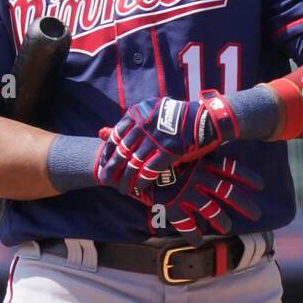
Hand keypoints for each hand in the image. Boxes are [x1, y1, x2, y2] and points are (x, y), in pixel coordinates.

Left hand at [94, 91, 238, 196]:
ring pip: (133, 163)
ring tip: (121, 189)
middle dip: (111, 169)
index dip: (107, 153)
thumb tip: (100, 132)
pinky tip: (138, 188)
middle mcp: (144, 125)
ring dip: (125, 179)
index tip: (102, 165)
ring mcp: (156, 138)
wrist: (203, 120)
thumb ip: (126, 124)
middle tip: (105, 181)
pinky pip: (149, 170)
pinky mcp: (169, 151)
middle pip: (121, 151)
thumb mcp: (149, 113)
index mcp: (137, 113)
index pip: (115, 136)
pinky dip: (141, 181)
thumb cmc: (175, 117)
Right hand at [151, 156, 264, 246]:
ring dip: (222, 221)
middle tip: (257, 214)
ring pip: (212, 211)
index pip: (231, 169)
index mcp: (202, 162)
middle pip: (228, 193)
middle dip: (244, 204)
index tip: (261, 185)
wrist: (132, 161)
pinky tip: (197, 240)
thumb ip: (193, 150)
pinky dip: (193, 235)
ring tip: (227, 228)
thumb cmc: (157, 152)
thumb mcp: (179, 146)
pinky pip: (187, 226)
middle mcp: (198, 179)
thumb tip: (209, 146)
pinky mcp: (173, 207)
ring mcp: (187, 194)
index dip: (247, 177)